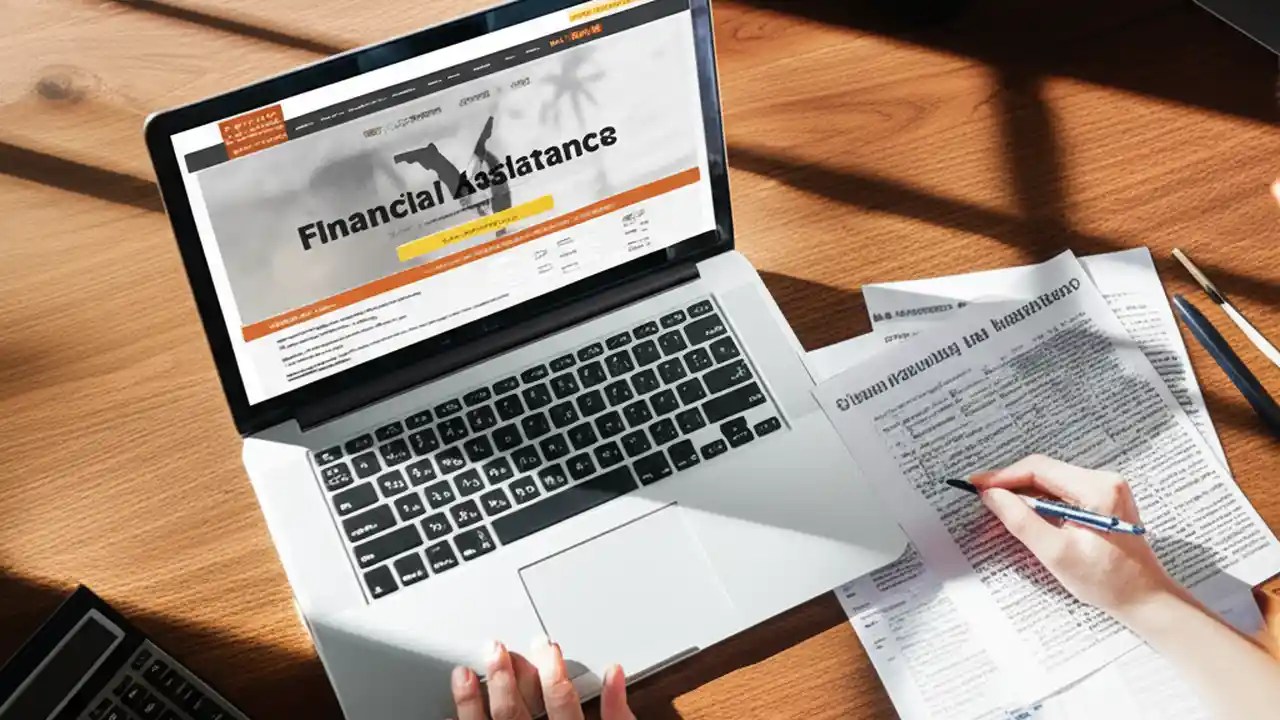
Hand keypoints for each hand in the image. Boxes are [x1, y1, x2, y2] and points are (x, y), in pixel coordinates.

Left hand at [450, 638, 634, 719]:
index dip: (552, 669)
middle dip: (504, 678)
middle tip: (495, 650)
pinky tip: (448, 717)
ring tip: (464, 675)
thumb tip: (613, 674)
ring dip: (471, 703)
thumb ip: (617, 714)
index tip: (545, 647)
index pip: (562, 702)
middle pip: (515, 715)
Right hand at [969, 455, 1187, 620]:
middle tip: (983, 496)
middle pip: (1045, 471)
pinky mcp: (1104, 498)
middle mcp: (1105, 480)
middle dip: (1012, 483)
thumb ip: (1021, 520)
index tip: (976, 485)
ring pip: (1052, 481)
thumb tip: (991, 495)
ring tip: (1001, 507)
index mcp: (1098, 489)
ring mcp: (1106, 488)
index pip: (1039, 469)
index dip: (1003, 476)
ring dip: (1025, 493)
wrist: (1144, 598)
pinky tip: (1027, 514)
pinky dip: (1041, 500)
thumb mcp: (1056, 553)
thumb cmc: (1106, 582)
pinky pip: (1062, 491)